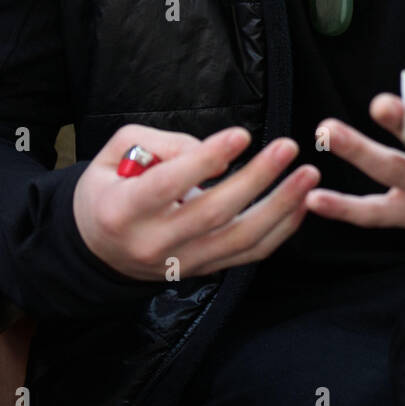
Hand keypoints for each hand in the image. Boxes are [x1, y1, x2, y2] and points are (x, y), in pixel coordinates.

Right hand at [73, 123, 319, 280]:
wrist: (96, 249)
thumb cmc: (108, 190)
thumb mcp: (115, 153)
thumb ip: (161, 144)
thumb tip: (212, 154)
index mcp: (123, 211)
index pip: (167, 185)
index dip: (205, 159)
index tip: (241, 135)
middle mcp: (153, 244)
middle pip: (213, 213)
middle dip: (256, 178)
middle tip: (287, 146)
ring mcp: (181, 263)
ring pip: (239, 239)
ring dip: (280, 207)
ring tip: (308, 176)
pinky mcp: (204, 271)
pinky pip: (249, 254)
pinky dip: (280, 230)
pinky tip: (299, 203)